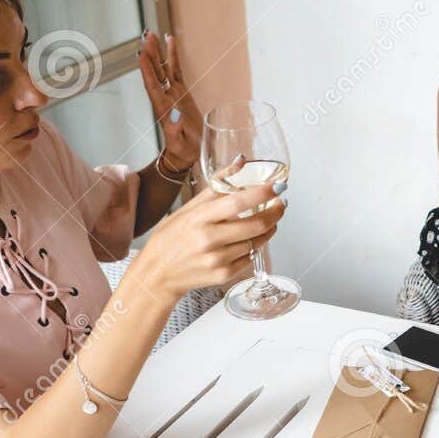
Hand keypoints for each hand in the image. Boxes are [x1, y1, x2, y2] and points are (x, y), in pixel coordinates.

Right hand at [127, 182, 285, 302]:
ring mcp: (218, 260)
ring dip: (269, 228)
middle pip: (256, 224)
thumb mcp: (188, 208)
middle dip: (276, 212)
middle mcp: (209, 239)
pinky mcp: (223, 275)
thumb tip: (241, 162)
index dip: (263, 193)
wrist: (157, 274)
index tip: (278, 186)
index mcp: (199, 218)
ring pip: (257, 241)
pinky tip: (248, 240)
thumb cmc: (171, 238)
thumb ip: (217, 185)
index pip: (238, 202)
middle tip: (280, 204)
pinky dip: (254, 246)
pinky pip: (250, 257)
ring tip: (268, 220)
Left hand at [138, 31, 201, 173]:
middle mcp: (165, 97)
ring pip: (163, 69)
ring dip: (158, 52)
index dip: (147, 71)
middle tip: (146, 36)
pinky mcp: (181, 91)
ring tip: (153, 34)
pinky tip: (171, 42)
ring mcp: (172, 93)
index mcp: (163, 109)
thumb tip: (176, 118)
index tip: (141, 55)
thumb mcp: (180, 144)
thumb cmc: (183, 150)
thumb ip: (177, 133)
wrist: (186, 151)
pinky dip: (173, 57)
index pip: (153, 87)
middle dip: (151, 55)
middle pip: (156, 73)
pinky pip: (176, 71)